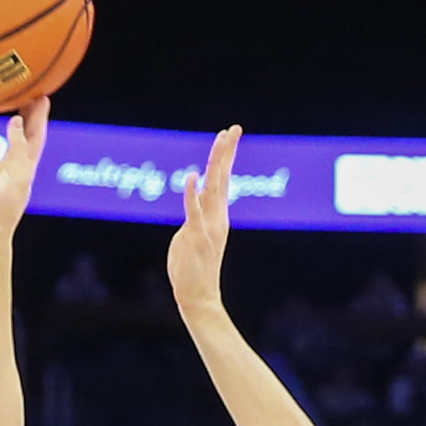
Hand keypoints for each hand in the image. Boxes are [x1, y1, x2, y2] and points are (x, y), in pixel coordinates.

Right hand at [0, 100, 49, 244]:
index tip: (41, 96)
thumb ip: (17, 145)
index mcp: (23, 170)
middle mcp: (5, 170)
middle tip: (14, 90)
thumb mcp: (18, 173)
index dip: (39, 118)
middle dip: (15, 115)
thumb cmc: (4, 208)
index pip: (35, 139)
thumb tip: (16, 119)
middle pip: (12, 137)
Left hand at [167, 124, 239, 316]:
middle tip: (234, 128)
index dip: (225, 157)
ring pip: (214, 188)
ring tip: (222, 139)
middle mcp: (217, 218)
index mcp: (217, 217)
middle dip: (227, 151)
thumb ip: (192, 218)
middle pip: (222, 177)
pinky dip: (192, 193)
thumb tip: (192, 207)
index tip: (229, 134)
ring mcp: (208, 226)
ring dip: (217, 162)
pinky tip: (192, 175)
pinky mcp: (196, 237)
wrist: (197, 297)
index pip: (222, 180)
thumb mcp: (191, 237)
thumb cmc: (191, 270)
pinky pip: (193, 211)